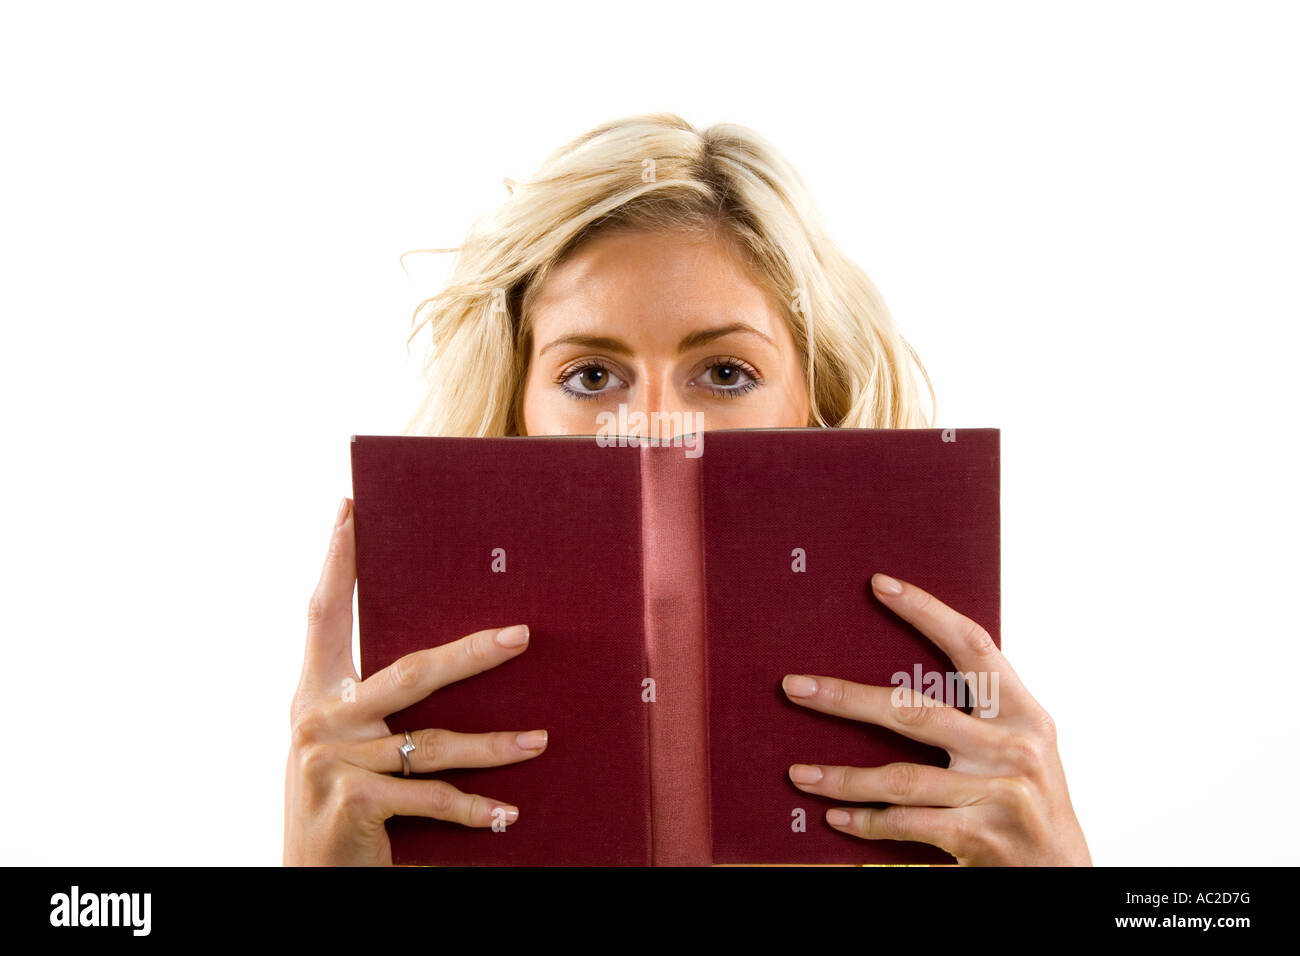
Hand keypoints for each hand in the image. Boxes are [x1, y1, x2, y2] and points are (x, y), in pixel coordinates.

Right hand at [283, 497, 548, 865]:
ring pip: (434, 741)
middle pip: (409, 671)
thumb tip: (450, 657)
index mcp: (312, 693)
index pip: (322, 613)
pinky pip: (431, 797)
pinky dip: (475, 809)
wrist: (306, 879)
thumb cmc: (336, 803)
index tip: (349, 506)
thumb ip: (372, 705)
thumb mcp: (342, 745)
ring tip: (540, 740)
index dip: (335, 560)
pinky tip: (510, 814)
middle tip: (524, 635)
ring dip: (494, 745)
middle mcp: (317, 719)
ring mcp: (333, 761)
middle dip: (472, 652)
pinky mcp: (354, 803)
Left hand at [781, 573, 1090, 865]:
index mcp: (1024, 714)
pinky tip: (834, 815)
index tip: (881, 585)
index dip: (927, 611)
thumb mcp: (1021, 746)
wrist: (1064, 874)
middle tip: (795, 687)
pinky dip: (865, 820)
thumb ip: (980, 712)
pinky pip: (905, 822)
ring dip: (841, 776)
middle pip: (914, 711)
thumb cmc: (1030, 801)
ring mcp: (996, 794)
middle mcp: (1012, 748)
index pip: (973, 647)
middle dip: (846, 698)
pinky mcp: (978, 837)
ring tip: (798, 773)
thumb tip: (901, 672)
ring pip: (899, 777)